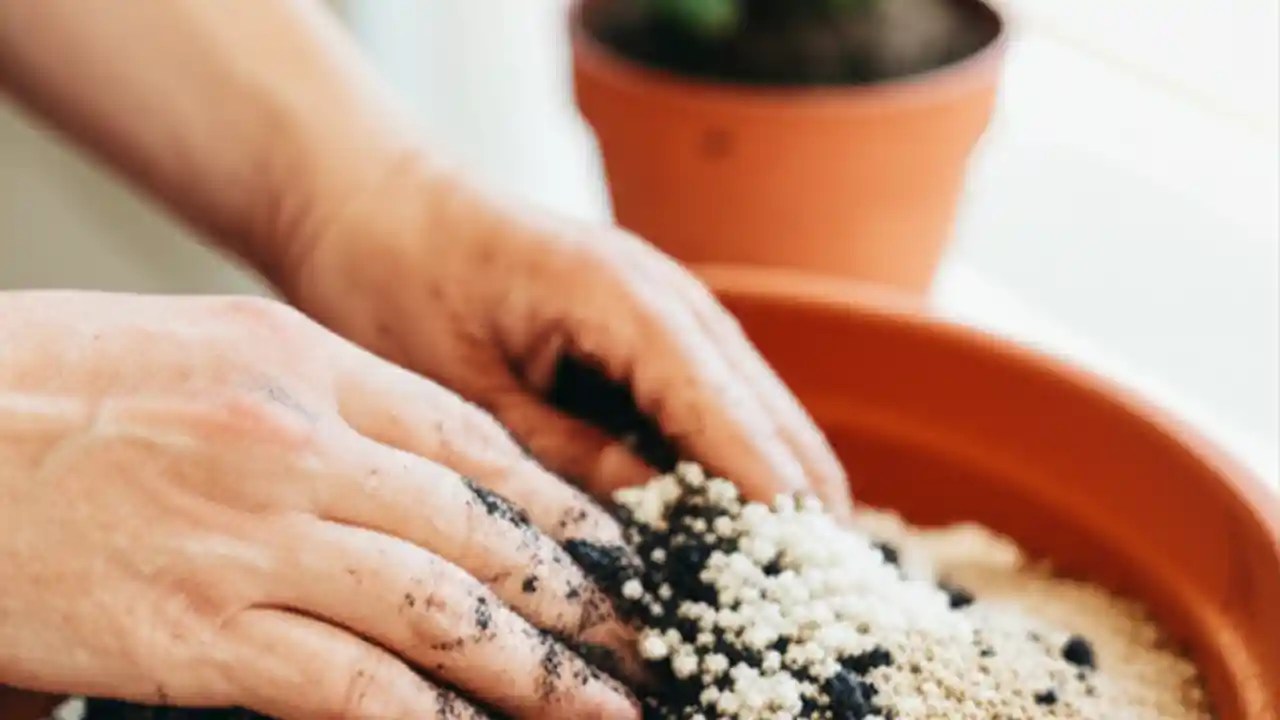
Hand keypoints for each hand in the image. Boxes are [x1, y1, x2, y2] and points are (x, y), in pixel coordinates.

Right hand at [0, 292, 639, 719]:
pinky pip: (352, 687)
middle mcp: (295, 441)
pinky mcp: (198, 632)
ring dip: (538, 671)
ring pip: (443, 609)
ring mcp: (252, 537)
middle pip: (480, 528)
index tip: (612, 551)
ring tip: (607, 706)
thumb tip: (406, 466)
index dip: (558, 507)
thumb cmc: (42, 387)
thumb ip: (313, 399)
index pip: (472, 443)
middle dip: (578, 594)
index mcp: (301, 362)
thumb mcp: (198, 350)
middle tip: (647, 636)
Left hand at [281, 157, 851, 517]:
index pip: (722, 410)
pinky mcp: (653, 325)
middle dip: (796, 494)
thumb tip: (659, 519)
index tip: (806, 563)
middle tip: (815, 588)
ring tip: (796, 565)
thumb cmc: (398, 282)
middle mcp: (668, 294)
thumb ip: (564, 453)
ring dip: (776, 478)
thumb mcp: (466, 389)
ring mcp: (669, 303)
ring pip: (755, 404)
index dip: (767, 491)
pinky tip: (737, 512)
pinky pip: (715, 397)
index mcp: (621, 298)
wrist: (376, 203)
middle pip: (766, 408)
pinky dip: (735, 453)